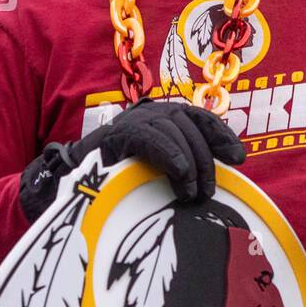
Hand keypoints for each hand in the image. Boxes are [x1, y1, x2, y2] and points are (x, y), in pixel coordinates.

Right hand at [19, 98, 246, 221]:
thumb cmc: (116, 187)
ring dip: (190, 160)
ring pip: (173, 127)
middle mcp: (148, 113)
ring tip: (191, 192)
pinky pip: (150, 135)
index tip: (238, 158)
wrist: (67, 188)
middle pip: (190, 124)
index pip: (199, 118)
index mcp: (162, 121)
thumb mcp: (156, 177)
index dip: (221, 135)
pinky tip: (180, 174)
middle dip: (206, 157)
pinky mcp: (116, 133)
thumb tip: (212, 186)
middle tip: (208, 191)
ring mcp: (131, 120)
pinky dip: (170, 153)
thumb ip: (181, 172)